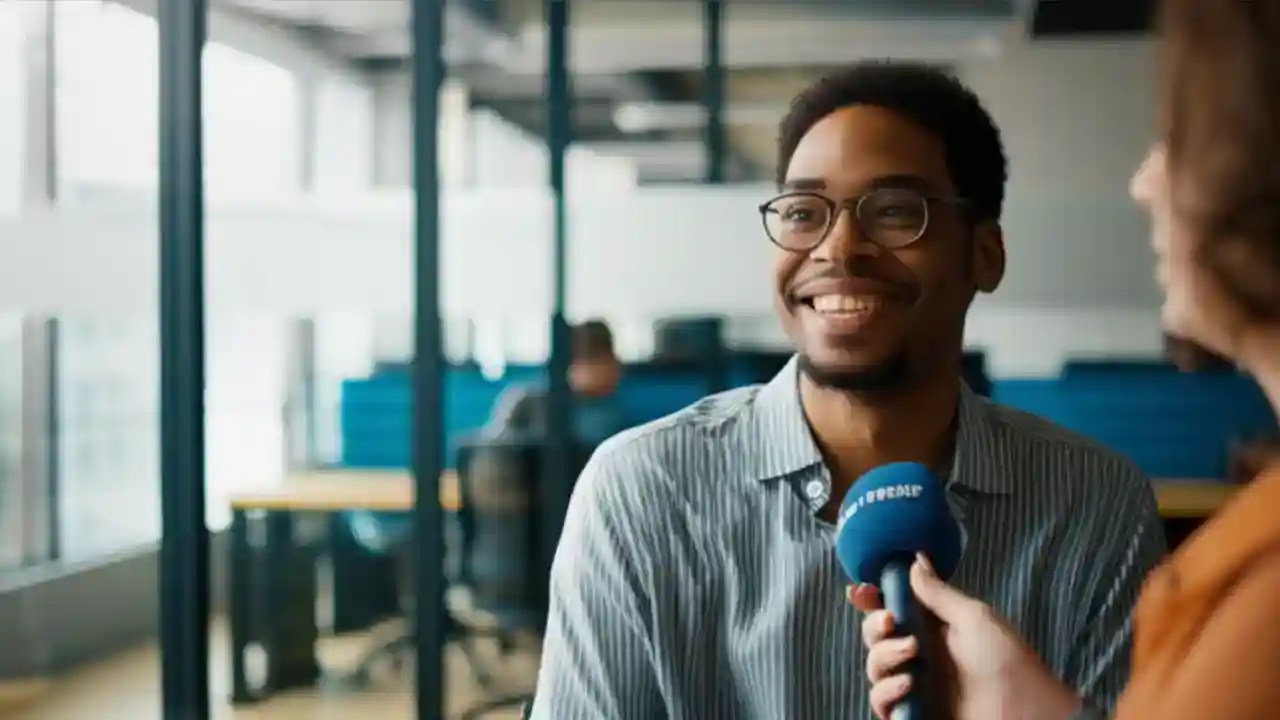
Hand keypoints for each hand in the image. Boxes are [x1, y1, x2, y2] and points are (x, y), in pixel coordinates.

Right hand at [856, 554, 1082, 719]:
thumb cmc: (1008, 662)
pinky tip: (907, 684)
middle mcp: (919, 654)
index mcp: (933, 628)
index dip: (870, 600)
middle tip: (892, 622)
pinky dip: (886, 691)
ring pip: (874, 666)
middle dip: (875, 625)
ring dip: (883, 656)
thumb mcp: (974, 617)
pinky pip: (880, 701)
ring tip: (911, 654)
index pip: (892, 609)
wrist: (1026, 712)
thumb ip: (938, 592)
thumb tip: (915, 560)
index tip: (859, 592)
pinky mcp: (912, 713)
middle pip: (875, 636)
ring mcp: (914, 685)